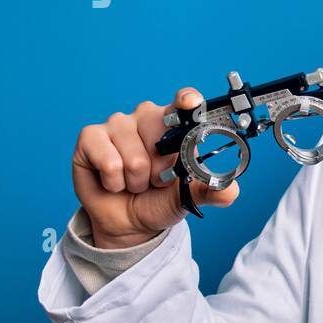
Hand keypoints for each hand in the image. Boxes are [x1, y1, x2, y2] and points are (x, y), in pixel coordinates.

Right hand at [71, 87, 239, 248]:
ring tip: (135, 181)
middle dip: (161, 167)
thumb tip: (231, 191)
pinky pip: (109, 161)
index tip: (191, 103)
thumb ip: (209, 191)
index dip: (186, 101)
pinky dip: (114, 181)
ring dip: (137, 179)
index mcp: (174, 125)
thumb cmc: (159, 200)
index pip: (182, 102)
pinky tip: (113, 181)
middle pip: (158, 131)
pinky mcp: (91, 137)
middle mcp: (146, 117)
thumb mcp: (188, 198)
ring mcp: (117, 124)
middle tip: (157, 178)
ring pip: (134, 156)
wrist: (128, 222)